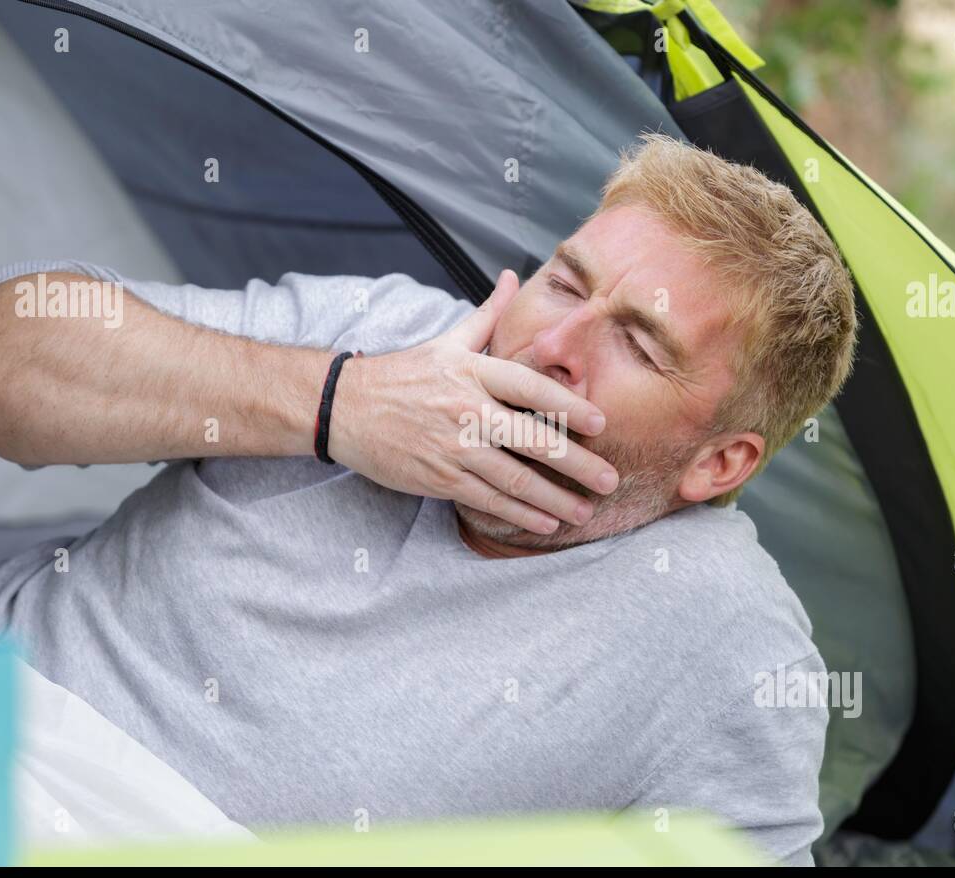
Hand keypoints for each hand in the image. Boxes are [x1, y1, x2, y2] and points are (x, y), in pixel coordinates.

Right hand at [329, 270, 617, 533]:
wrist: (344, 408)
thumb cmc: (402, 375)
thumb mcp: (447, 341)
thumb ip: (487, 315)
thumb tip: (512, 277)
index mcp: (473, 371)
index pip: (530, 387)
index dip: (569, 405)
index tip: (601, 422)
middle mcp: (468, 409)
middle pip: (534, 441)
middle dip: (578, 464)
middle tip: (610, 480)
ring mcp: (455, 448)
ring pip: (515, 480)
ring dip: (556, 500)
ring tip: (586, 511)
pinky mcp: (440, 478)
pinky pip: (489, 500)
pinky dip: (521, 515)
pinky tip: (547, 523)